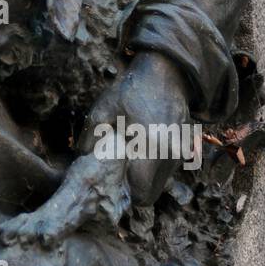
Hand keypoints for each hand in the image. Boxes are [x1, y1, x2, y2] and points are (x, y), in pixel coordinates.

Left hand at [0, 51, 192, 249]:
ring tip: (129, 157)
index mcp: (151, 148)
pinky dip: (155, 166)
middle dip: (134, 188)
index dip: (125, 193)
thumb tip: (81, 157)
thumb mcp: (104, 109)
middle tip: (118, 172)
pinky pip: (167, 168)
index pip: (142, 193)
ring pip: (161, 182)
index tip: (113, 182)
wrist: (166, 72)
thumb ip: (91, 135)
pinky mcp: (184, 146)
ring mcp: (179, 152)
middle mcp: (170, 155)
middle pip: (152, 193)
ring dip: (145, 177)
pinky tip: (142, 147)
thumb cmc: (132, 89)